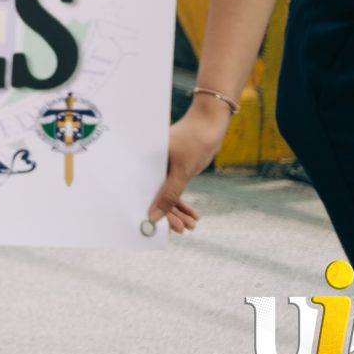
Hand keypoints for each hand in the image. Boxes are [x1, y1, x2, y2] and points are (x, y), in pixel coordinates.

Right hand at [148, 99, 230, 231]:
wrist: (209, 123)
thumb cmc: (193, 141)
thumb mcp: (182, 171)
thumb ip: (169, 195)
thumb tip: (154, 217)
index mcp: (144, 163)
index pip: (144, 192)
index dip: (153, 212)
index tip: (165, 229)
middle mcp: (150, 166)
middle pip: (155, 195)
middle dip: (170, 215)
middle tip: (182, 230)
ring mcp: (161, 167)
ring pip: (167, 194)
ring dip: (179, 211)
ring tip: (192, 225)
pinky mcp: (172, 168)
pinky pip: (174, 189)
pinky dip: (183, 201)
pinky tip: (193, 215)